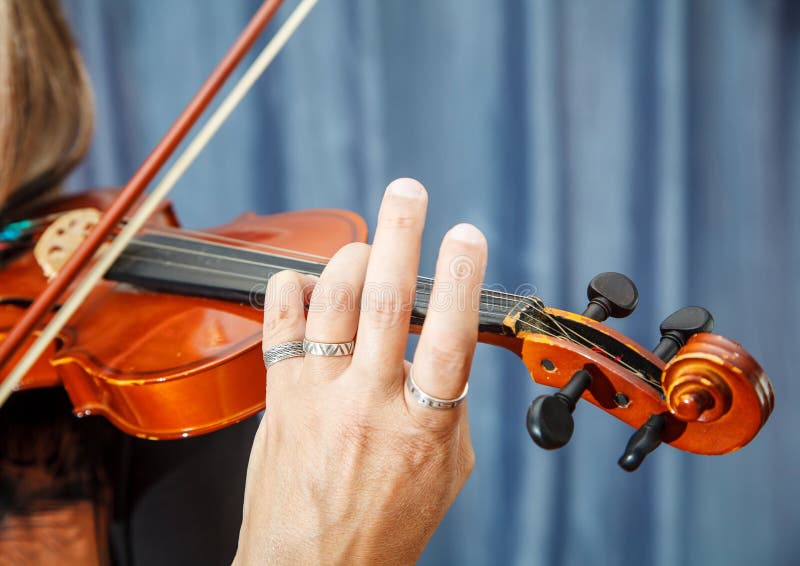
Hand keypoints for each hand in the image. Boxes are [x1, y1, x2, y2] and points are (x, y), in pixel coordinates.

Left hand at [234, 178, 487, 564]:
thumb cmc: (381, 531)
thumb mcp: (444, 476)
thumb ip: (446, 410)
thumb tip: (442, 359)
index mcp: (421, 426)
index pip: (450, 336)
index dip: (462, 278)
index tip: (467, 236)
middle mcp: (367, 403)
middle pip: (388, 301)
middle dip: (401, 234)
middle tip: (408, 192)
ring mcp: (317, 397)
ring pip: (331, 301)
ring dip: (351, 257)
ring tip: (368, 243)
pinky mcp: (279, 399)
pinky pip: (277, 325)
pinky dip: (289, 290)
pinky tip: (303, 280)